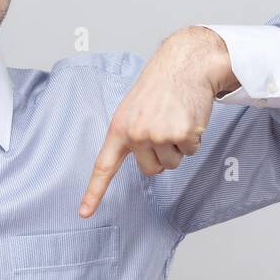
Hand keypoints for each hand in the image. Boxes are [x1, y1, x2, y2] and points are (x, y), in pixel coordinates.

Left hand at [79, 26, 234, 217]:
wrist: (185, 65)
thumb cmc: (159, 89)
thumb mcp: (132, 110)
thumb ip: (131, 137)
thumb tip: (147, 165)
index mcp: (119, 129)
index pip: (103, 166)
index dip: (94, 192)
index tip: (85, 214)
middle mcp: (136, 135)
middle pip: (151, 170)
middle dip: (161, 155)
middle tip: (164, 127)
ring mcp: (159, 135)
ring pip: (172, 163)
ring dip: (178, 146)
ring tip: (175, 118)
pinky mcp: (182, 134)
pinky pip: (191, 151)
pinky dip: (194, 138)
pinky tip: (188, 116)